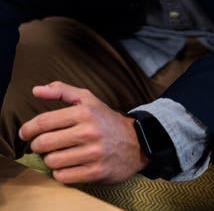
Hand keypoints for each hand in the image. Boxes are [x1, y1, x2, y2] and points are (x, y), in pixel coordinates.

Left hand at [18, 81, 147, 183]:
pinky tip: (67, 165)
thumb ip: (62, 91)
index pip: (44, 121)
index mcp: (84, 111)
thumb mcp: (88, 99)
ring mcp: (92, 153)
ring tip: (58, 154)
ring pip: (52, 161)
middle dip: (38, 145)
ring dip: (50, 159)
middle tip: (42, 145)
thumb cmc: (106, 120)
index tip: (24, 133)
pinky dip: (60, 173)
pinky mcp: (95, 172)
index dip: (28, 129)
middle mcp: (88, 131)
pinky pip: (63, 177)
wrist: (136, 142)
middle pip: (44, 143)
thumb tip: (36, 90)